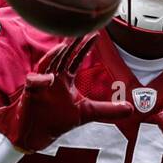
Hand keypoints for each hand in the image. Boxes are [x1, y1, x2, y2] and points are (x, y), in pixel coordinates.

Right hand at [0, 35, 131, 152]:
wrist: (37, 135)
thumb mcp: (87, 113)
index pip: (75, 58)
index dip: (85, 47)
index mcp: (65, 78)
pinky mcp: (30, 94)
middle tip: (80, 27)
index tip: (95, 35)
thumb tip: (131, 109)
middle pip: (62, 56)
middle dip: (71, 43)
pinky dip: (41, 80)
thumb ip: (108, 110)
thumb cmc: (57, 121)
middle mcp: (52, 77)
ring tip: (64, 47)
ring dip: (55, 56)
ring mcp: (41, 84)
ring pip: (47, 65)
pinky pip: (34, 83)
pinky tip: (50, 79)